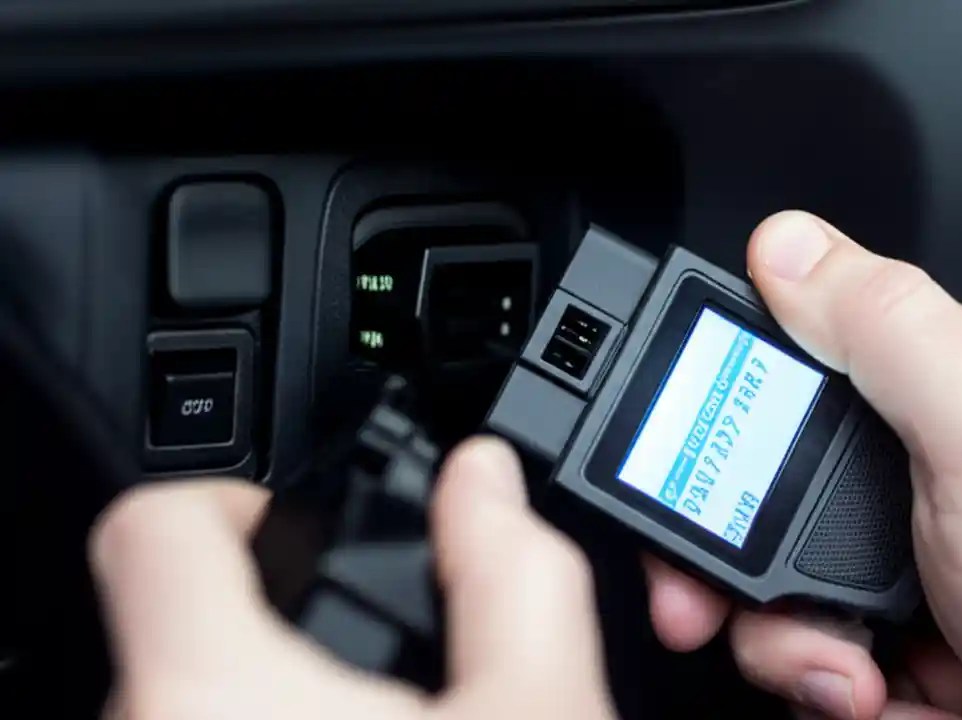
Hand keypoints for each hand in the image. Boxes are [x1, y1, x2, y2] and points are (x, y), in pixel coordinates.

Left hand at [90, 438, 615, 719]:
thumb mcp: (543, 711)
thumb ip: (515, 574)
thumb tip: (488, 482)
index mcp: (214, 689)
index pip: (157, 526)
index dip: (233, 500)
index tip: (295, 527)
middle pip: (183, 620)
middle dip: (282, 618)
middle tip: (387, 662)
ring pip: (190, 700)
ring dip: (271, 693)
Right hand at [646, 211, 961, 718]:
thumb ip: (893, 337)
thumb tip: (792, 245)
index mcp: (956, 388)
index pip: (799, 360)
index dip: (721, 414)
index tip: (680, 471)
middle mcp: (933, 471)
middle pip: (770, 492)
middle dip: (741, 564)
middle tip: (714, 605)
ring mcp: (922, 564)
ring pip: (784, 588)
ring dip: (796, 649)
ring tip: (855, 677)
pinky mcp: (914, 645)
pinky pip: (822, 656)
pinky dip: (839, 693)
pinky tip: (898, 698)